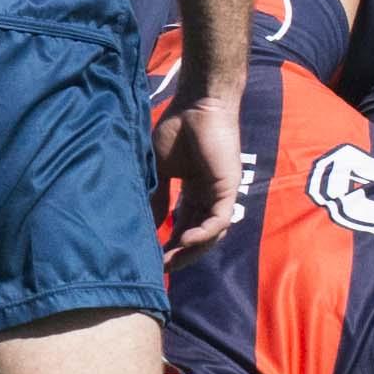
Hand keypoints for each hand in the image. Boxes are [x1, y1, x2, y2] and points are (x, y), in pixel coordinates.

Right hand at [155, 80, 248, 252]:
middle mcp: (209, 196)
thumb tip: (144, 223)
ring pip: (211, 235)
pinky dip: (203, 235)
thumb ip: (155, 196)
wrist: (196, 103)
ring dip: (191, 251)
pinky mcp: (229, 189)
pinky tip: (183, 242)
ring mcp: (221, 194)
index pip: (183, 225)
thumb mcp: (159, 169)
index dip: (168, 244)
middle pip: (197, 236)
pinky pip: (219, 221)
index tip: (150, 257)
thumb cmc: (177, 127)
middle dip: (179, 255)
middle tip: (159, 269)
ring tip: (169, 262)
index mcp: (194, 191)